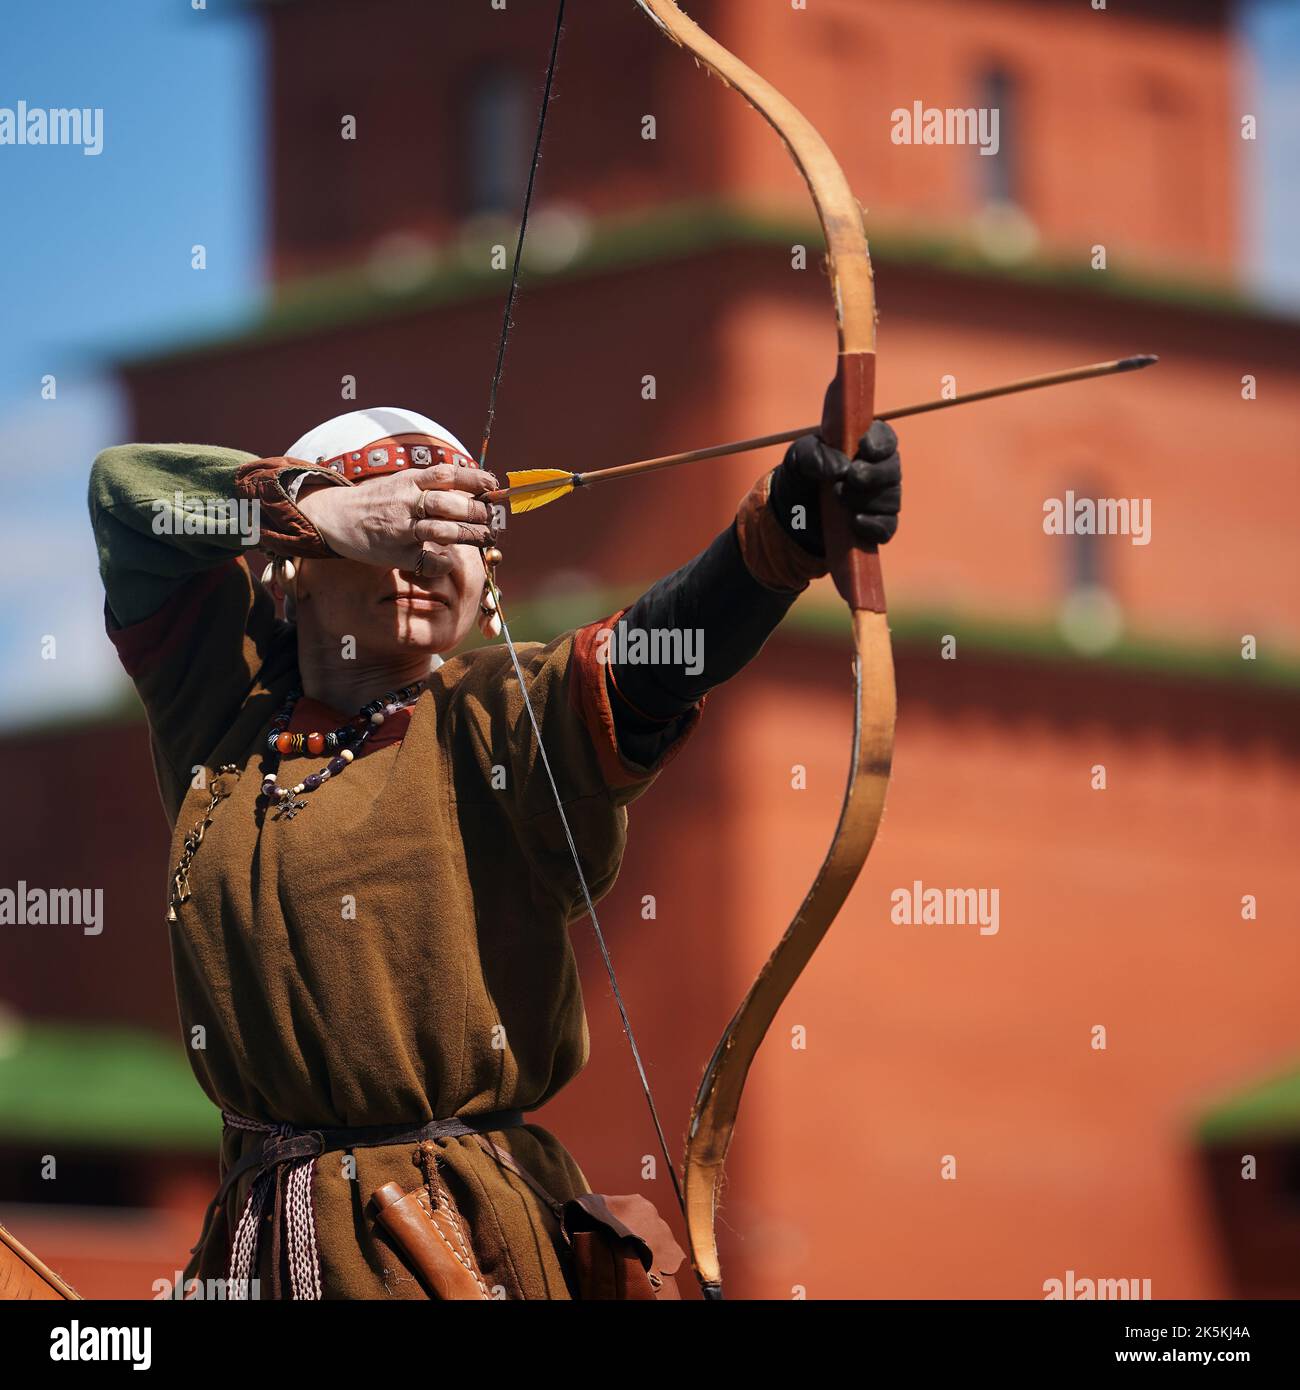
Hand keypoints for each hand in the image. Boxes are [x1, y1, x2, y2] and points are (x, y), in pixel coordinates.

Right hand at [297, 463, 496, 573]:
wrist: (336, 517)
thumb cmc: (377, 500)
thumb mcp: (401, 482)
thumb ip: (431, 485)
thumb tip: (472, 490)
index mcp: (409, 480)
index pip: (447, 474)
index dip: (474, 479)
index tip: (493, 486)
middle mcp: (406, 502)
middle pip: (450, 504)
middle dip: (477, 512)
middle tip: (492, 518)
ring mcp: (401, 528)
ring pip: (443, 531)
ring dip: (470, 535)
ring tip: (486, 537)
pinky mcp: (397, 553)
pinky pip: (428, 560)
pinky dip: (443, 562)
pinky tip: (449, 560)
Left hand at [769, 420, 901, 554]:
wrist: (792, 513)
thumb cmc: (803, 474)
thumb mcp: (798, 458)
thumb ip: (814, 454)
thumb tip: (841, 468)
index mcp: (865, 446)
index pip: (886, 439)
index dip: (882, 442)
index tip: (866, 448)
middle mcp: (879, 471)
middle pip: (893, 470)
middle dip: (874, 474)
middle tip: (851, 477)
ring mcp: (880, 501)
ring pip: (891, 500)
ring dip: (865, 500)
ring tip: (837, 498)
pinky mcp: (877, 527)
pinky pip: (886, 527)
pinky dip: (872, 524)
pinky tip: (854, 522)